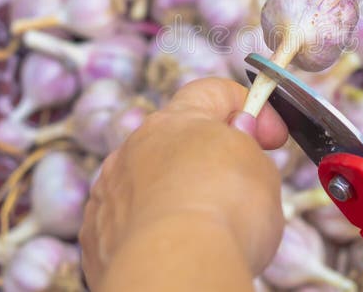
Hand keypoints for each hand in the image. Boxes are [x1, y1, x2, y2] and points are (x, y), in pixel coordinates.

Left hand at [80, 78, 288, 291]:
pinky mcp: (95, 233)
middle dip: (207, 157)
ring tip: (204, 226)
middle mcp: (136, 146)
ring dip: (173, 193)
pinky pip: (125, 220)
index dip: (244, 106)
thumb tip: (239, 138)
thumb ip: (248, 146)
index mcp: (179, 120)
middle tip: (238, 185)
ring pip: (146, 180)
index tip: (268, 133)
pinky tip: (174, 248)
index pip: (211, 92)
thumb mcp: (261, 169)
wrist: (175, 270)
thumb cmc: (224, 215)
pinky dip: (148, 229)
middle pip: (174, 138)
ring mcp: (110, 189)